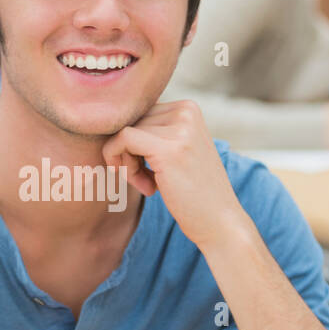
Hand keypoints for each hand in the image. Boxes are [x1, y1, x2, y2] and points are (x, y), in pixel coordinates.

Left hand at [102, 99, 243, 249]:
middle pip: (130, 122)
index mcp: (188, 108)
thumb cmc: (193, 191)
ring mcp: (178, 128)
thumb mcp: (178, 150)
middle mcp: (185, 111)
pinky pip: (121, 140)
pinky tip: (146, 187)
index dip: (135, 143)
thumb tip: (108, 122)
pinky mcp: (166, 148)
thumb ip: (153, 132)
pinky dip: (122, 165)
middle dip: (129, 154)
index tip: (147, 169)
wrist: (220, 222)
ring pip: (123, 132)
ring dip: (128, 164)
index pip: (140, 114)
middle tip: (146, 181)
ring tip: (149, 185)